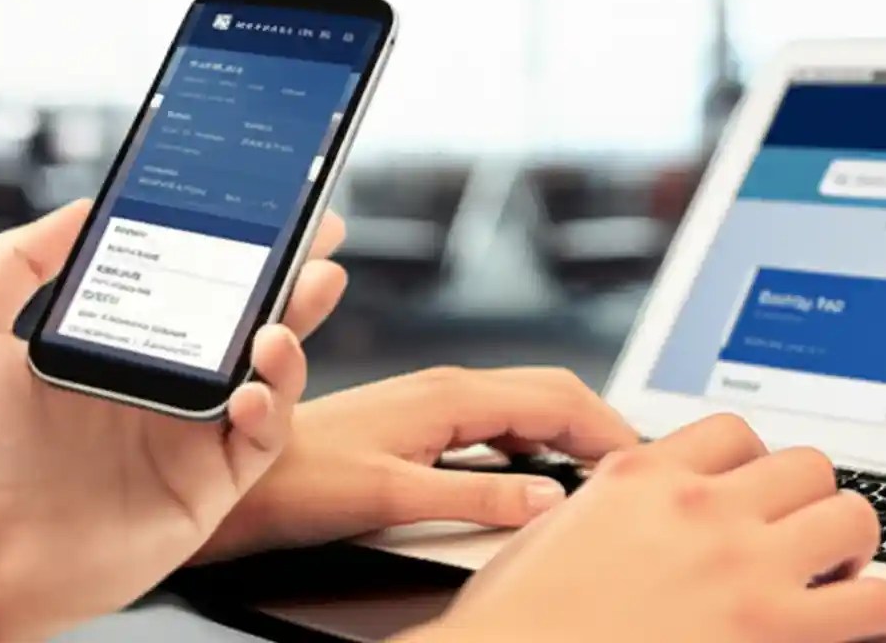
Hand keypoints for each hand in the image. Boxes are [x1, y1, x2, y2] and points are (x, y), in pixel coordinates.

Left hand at [0, 201, 347, 640]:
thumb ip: (18, 258)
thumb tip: (81, 210)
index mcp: (124, 351)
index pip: (197, 292)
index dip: (237, 256)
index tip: (265, 218)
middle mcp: (167, 390)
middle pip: (250, 327)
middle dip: (292, 287)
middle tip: (318, 251)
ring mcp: (192, 437)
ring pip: (271, 380)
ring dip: (291, 345)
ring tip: (278, 327)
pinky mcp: (211, 484)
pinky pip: (262, 441)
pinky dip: (272, 410)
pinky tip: (251, 392)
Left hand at [198, 367, 638, 560]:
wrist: (244, 468)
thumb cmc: (304, 480)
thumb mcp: (396, 496)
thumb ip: (477, 497)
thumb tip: (548, 499)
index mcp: (450, 395)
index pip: (556, 398)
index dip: (606, 427)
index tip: (641, 460)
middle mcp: (447, 387)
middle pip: (550, 391)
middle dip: (599, 422)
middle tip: (635, 465)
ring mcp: (435, 399)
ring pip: (527, 402)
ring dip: (570, 429)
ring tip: (600, 467)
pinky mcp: (423, 417)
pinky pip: (500, 418)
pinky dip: (537, 437)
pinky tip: (541, 466)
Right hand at [406, 415, 885, 642]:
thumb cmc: (516, 624)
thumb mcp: (549, 535)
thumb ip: (606, 506)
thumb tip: (627, 508)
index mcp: (640, 475)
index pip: (733, 432)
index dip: (755, 463)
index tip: (755, 489)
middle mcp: (698, 506)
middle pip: (804, 464)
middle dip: (809, 498)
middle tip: (800, 532)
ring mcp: (742, 564)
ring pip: (851, 515)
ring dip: (850, 541)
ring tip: (839, 570)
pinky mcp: (775, 627)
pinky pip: (879, 600)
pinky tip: (873, 616)